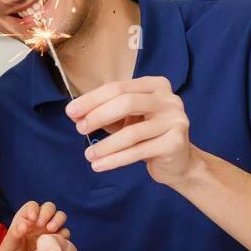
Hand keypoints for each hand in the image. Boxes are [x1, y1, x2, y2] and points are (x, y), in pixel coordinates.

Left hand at [0, 201, 69, 250]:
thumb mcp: (7, 246)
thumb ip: (14, 234)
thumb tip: (24, 224)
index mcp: (25, 219)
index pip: (32, 206)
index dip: (34, 209)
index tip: (32, 219)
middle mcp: (39, 222)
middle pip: (49, 208)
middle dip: (47, 213)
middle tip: (42, 225)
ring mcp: (49, 231)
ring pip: (59, 216)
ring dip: (57, 220)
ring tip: (50, 230)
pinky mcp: (58, 241)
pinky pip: (65, 233)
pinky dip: (63, 234)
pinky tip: (56, 242)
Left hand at [66, 76, 194, 186]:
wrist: (179, 163)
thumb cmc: (147, 136)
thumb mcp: (126, 119)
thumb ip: (104, 113)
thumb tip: (75, 114)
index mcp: (155, 85)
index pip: (118, 87)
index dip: (92, 99)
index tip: (71, 111)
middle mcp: (169, 99)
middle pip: (126, 102)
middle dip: (98, 116)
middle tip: (80, 129)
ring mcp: (175, 120)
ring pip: (132, 132)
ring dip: (105, 145)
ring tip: (89, 155)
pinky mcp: (175, 143)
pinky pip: (138, 152)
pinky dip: (115, 160)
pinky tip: (99, 165)